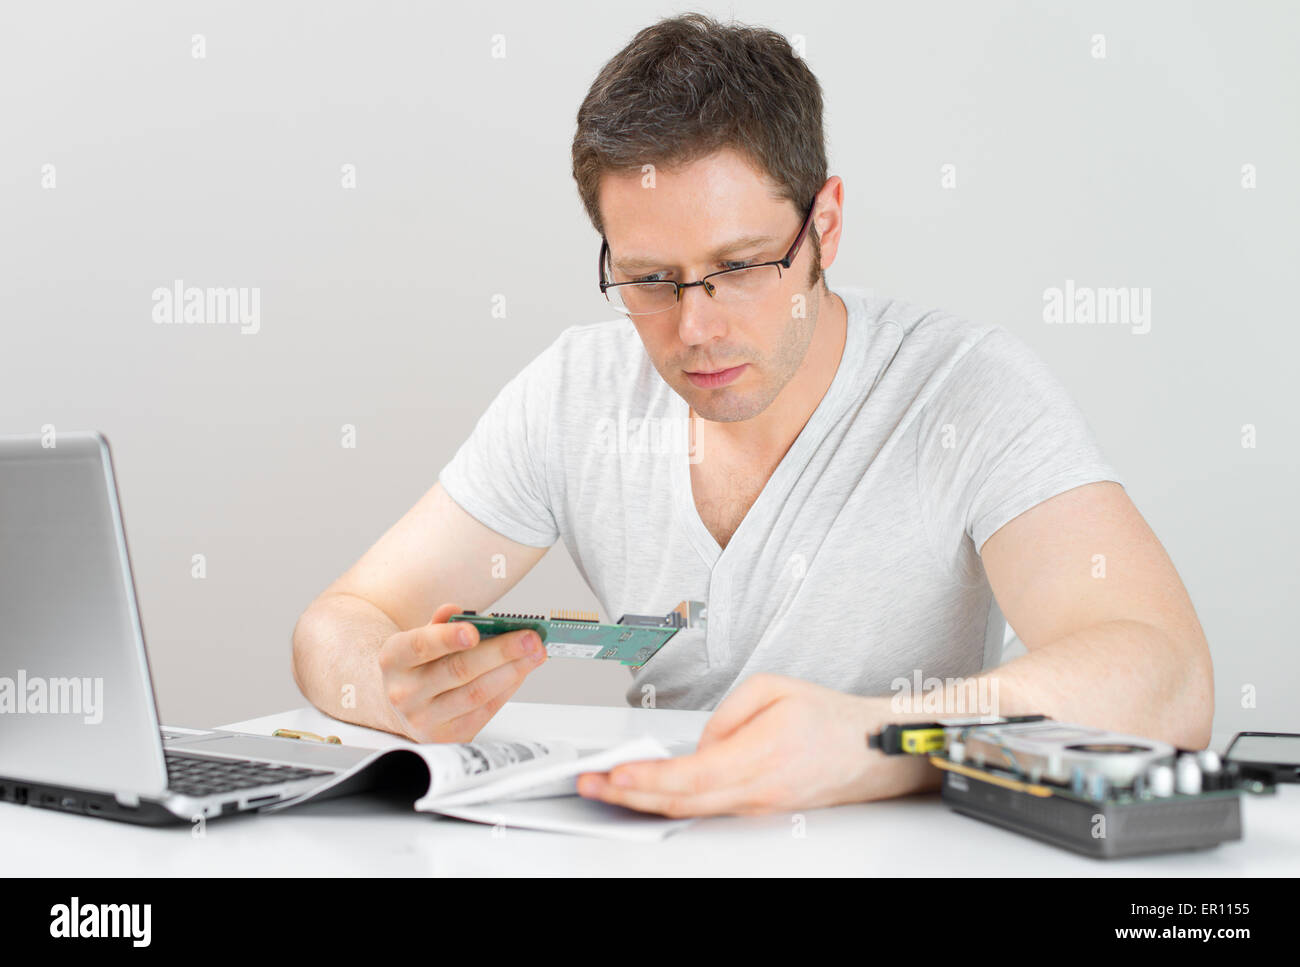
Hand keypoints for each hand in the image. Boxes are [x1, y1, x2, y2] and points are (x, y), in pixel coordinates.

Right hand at [378, 603, 546, 742]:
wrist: (403, 705)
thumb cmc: (418, 666)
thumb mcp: (420, 639)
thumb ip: (441, 624)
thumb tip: (457, 612)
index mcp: (393, 659)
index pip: (420, 646)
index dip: (447, 638)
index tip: (474, 631)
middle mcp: (404, 692)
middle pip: (458, 670)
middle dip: (500, 652)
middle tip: (529, 638)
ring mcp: (424, 719)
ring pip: (476, 693)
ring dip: (513, 670)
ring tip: (535, 653)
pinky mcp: (447, 736)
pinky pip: (485, 711)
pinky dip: (508, 688)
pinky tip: (522, 671)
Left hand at [575, 674, 938, 816]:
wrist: (871, 750)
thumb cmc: (828, 717)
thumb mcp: (774, 688)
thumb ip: (727, 712)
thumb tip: (699, 744)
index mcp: (764, 753)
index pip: (693, 774)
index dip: (648, 777)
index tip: (615, 772)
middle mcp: (759, 789)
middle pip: (682, 801)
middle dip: (629, 794)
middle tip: (591, 783)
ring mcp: (757, 806)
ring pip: (690, 810)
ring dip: (644, 800)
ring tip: (608, 786)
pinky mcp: (757, 811)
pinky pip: (706, 810)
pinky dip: (671, 803)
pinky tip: (647, 793)